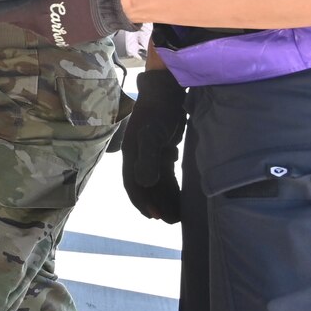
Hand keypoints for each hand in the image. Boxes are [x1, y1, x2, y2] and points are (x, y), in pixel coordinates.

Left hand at [0, 0, 134, 46]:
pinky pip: (47, 26)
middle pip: (15, 18)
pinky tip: (50, 3)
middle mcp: (41, 31)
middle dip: (5, 7)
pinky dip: (43, 16)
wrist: (121, 1)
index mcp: (34, 15)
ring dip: (26, 11)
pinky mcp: (69, 38)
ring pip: (31, 23)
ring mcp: (56, 37)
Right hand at [121, 69, 185, 222]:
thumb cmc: (158, 112)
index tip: (155, 217)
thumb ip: (148, 159)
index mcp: (131, 154)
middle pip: (145, 186)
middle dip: (156, 203)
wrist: (166, 90)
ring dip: (164, 197)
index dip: (142, 202)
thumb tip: (145, 184)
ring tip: (177, 213)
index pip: (133, 184)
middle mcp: (138, 156)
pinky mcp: (162, 148)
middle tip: (170, 220)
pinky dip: (171, 185)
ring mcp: (150, 152)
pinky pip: (165, 173)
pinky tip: (179, 193)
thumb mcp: (152, 135)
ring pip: (156, 181)